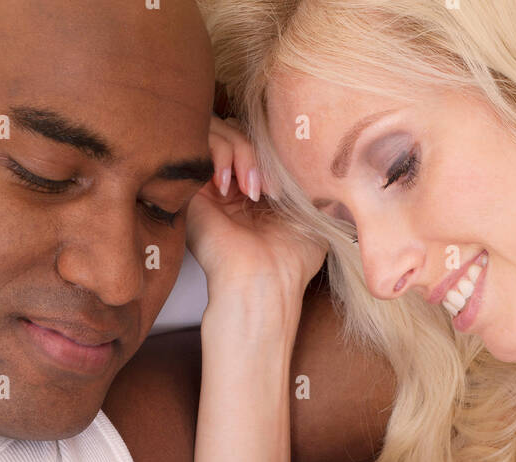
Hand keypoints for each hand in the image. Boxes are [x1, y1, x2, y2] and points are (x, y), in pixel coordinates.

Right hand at [187, 115, 327, 309]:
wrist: (264, 281)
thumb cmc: (291, 258)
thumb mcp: (315, 214)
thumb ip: (317, 185)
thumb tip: (327, 160)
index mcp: (253, 187)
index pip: (254, 138)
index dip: (270, 147)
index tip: (285, 180)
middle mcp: (228, 184)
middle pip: (235, 127)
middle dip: (256, 147)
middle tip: (268, 188)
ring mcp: (207, 183)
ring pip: (218, 128)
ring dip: (242, 152)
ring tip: (253, 191)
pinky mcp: (189, 185)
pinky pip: (201, 139)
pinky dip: (221, 154)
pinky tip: (229, 188)